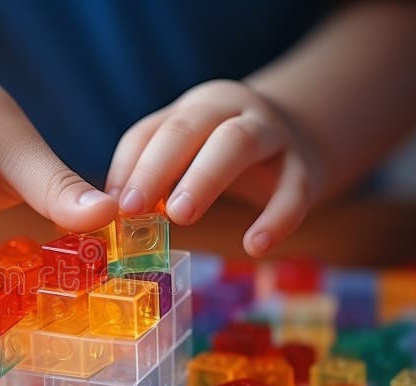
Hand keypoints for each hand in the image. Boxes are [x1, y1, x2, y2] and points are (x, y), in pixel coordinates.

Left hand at [106, 79, 323, 256]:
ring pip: (238, 143)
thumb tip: (110, 211)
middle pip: (190, 127)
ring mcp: (272, 134)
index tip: (110, 205)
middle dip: (157, 166)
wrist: (305, 137)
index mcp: (194, 109)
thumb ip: (153, 175)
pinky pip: (293, 189)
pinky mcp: (305, 166)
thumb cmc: (224, 153)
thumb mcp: (190, 154)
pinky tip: (255, 245)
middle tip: (133, 208)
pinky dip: (276, 218)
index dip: (128, 166)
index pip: (152, 131)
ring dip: (204, 177)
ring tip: (179, 216)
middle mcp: (231, 111)